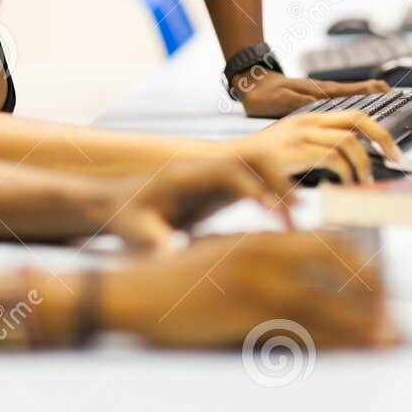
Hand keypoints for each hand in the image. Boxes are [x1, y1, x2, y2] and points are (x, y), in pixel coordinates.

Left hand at [100, 157, 296, 250]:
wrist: (115, 203)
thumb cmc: (124, 218)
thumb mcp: (134, 230)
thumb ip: (152, 240)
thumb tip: (169, 255)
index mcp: (184, 175)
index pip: (227, 171)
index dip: (254, 189)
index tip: (274, 213)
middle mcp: (203, 168)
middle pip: (251, 157)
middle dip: (277, 181)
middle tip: (296, 214)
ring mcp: (213, 175)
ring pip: (257, 166)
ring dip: (279, 186)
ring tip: (296, 219)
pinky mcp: (219, 187)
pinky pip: (253, 183)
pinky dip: (272, 196)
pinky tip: (283, 223)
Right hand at [102, 231, 395, 347]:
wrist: (135, 292)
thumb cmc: (177, 278)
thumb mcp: (226, 253)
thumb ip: (264, 256)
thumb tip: (297, 268)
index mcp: (263, 237)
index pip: (329, 241)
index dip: (363, 264)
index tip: (382, 282)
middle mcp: (267, 254)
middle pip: (341, 267)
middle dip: (374, 293)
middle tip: (393, 315)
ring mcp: (259, 285)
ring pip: (330, 304)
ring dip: (365, 323)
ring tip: (388, 338)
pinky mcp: (247, 316)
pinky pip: (304, 332)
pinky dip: (335, 343)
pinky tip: (353, 352)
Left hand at [231, 68, 393, 118]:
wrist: (251, 85)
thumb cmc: (264, 94)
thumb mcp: (279, 100)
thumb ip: (300, 104)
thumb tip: (321, 107)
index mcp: (319, 93)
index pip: (352, 91)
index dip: (371, 93)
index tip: (388, 93)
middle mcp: (324, 92)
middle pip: (358, 93)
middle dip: (378, 95)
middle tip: (397, 98)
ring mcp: (321, 94)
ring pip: (352, 96)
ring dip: (370, 98)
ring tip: (388, 101)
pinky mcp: (316, 99)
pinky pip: (342, 100)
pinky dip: (356, 101)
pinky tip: (360, 108)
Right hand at [231, 111, 400, 185]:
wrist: (223, 164)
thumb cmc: (259, 165)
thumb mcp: (293, 152)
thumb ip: (320, 153)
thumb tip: (354, 167)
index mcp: (309, 120)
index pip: (355, 116)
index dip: (380, 132)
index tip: (394, 151)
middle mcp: (305, 122)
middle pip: (356, 122)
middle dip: (382, 140)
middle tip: (393, 162)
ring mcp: (296, 135)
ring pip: (345, 143)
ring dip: (359, 166)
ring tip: (359, 184)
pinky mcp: (288, 151)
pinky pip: (326, 159)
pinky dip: (340, 175)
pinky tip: (339, 188)